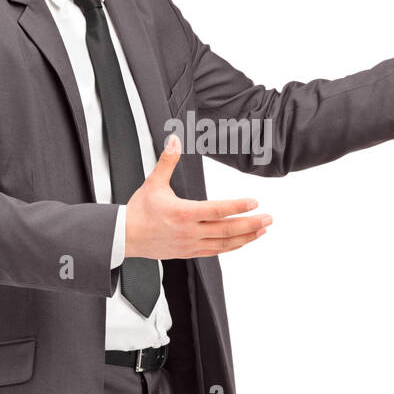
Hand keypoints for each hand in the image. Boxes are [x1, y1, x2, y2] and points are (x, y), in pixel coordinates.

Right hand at [124, 134, 271, 258]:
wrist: (124, 237)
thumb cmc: (139, 211)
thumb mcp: (153, 183)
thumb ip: (167, 161)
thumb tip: (174, 140)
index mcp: (182, 213)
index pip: (216, 210)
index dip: (237, 206)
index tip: (254, 202)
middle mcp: (189, 232)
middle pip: (226, 229)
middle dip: (251, 224)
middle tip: (268, 218)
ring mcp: (190, 244)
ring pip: (224, 243)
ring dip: (246, 237)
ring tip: (262, 230)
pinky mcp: (189, 252)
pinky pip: (216, 251)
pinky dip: (232, 246)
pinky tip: (243, 241)